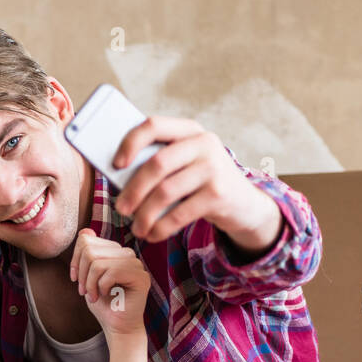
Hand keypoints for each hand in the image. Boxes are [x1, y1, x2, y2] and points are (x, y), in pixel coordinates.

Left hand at [70, 228, 149, 337]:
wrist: (117, 327)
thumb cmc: (103, 304)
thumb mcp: (88, 277)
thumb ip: (86, 255)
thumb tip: (86, 231)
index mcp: (114, 251)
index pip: (86, 239)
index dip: (75, 260)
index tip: (75, 279)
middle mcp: (126, 254)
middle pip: (89, 250)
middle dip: (82, 274)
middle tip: (85, 291)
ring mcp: (136, 264)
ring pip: (98, 262)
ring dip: (90, 283)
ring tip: (94, 295)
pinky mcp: (141, 277)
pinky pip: (111, 272)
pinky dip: (102, 287)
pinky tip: (106, 295)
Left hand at [111, 116, 277, 246]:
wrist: (245, 204)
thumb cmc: (201, 183)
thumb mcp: (185, 164)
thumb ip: (159, 164)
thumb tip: (118, 180)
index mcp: (189, 130)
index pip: (153, 125)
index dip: (130, 143)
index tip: (116, 164)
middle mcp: (204, 144)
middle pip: (157, 164)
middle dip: (133, 190)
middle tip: (121, 208)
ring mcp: (214, 168)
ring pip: (165, 192)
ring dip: (144, 214)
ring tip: (137, 228)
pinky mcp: (218, 195)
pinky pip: (178, 214)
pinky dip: (160, 228)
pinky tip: (152, 235)